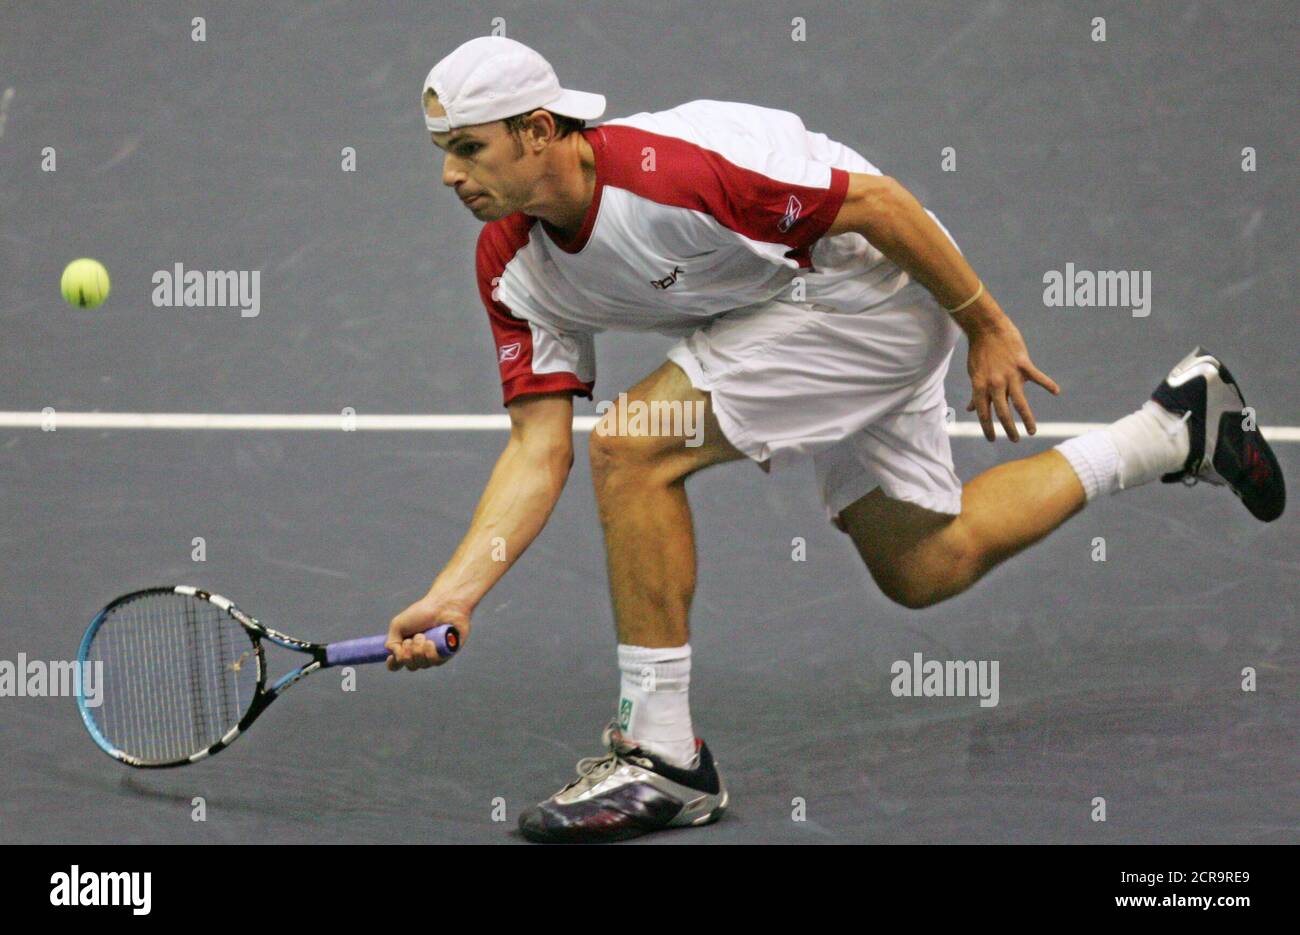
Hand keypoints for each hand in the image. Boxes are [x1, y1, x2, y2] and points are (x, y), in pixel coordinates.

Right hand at [385, 596, 471, 670]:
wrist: (443, 605)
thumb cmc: (422, 613)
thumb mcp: (398, 625)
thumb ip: (391, 642)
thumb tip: (394, 656)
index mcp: (407, 647)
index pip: (397, 664)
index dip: (393, 664)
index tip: (391, 657)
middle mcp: (421, 653)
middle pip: (410, 666)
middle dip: (408, 652)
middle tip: (414, 637)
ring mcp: (434, 655)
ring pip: (421, 664)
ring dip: (418, 649)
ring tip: (423, 635)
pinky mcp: (446, 654)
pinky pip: (434, 662)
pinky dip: (430, 652)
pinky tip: (431, 642)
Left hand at [963, 317, 1059, 441]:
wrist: (986, 328)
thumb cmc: (979, 352)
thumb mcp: (974, 374)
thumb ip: (975, 394)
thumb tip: (971, 409)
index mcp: (980, 386)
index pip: (983, 413)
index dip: (987, 428)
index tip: (992, 439)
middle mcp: (994, 383)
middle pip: (1002, 412)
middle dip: (1009, 429)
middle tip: (1015, 440)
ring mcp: (1009, 374)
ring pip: (1020, 402)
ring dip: (1027, 419)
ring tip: (1032, 431)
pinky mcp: (1022, 364)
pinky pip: (1037, 377)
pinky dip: (1047, 384)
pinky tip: (1056, 391)